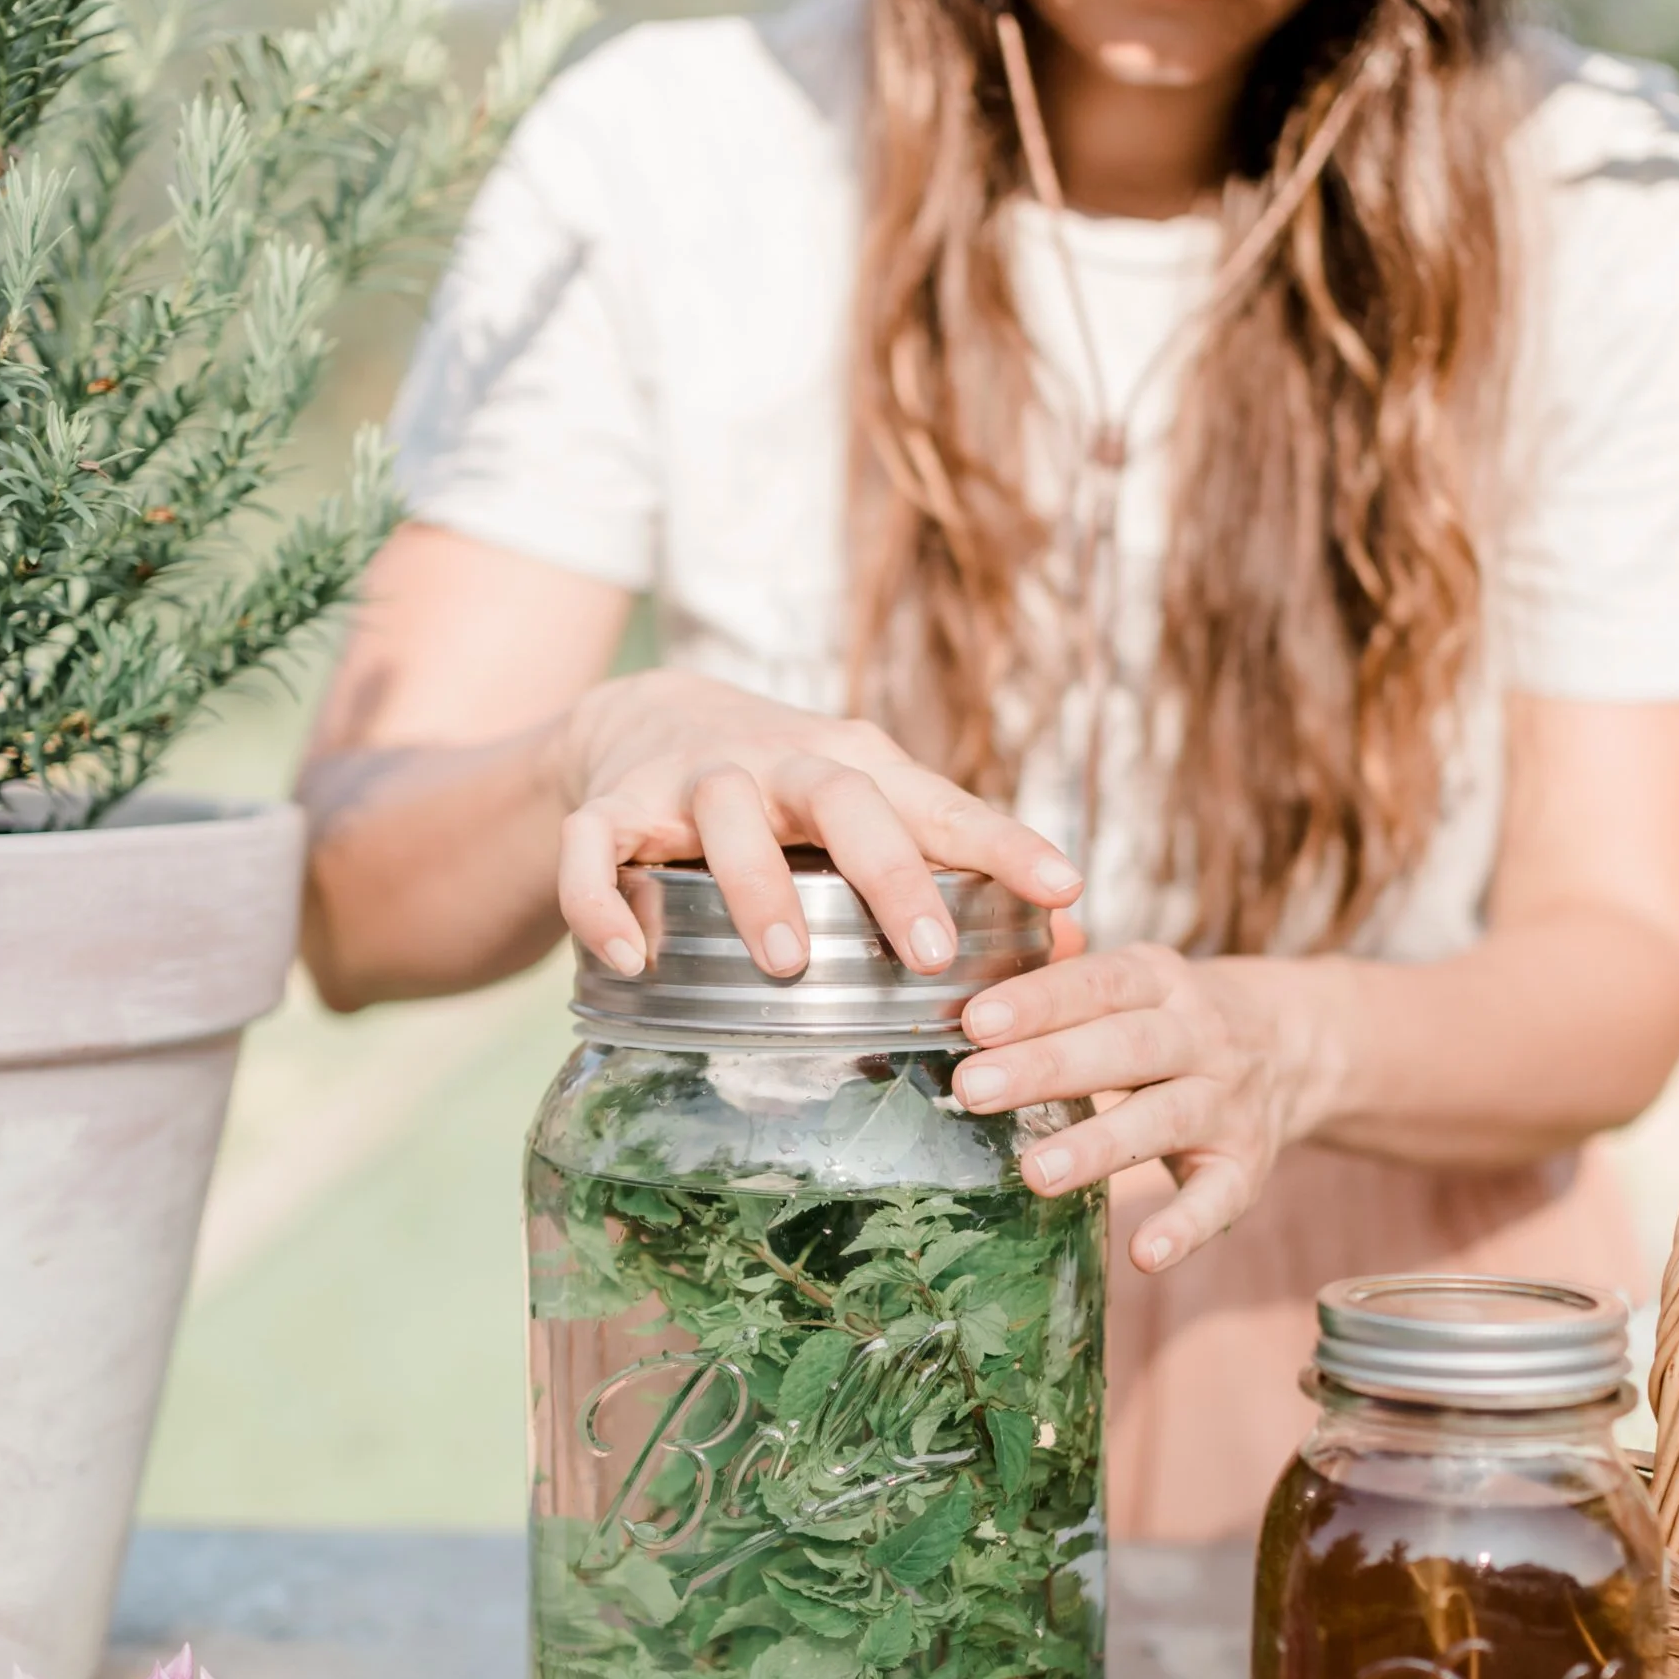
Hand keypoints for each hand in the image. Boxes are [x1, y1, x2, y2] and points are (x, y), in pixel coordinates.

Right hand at [554, 667, 1081, 979]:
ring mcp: (694, 781)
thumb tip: (1081, 946)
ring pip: (724, 814)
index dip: (1008, 846)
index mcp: (861, 769)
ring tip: (788, 963)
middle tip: (931, 953)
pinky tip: (632, 962)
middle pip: (844, 799)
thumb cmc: (795, 791)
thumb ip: (964, 872)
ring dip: (757, 885)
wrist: (649, 715)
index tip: (1065, 890)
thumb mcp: (877, 810)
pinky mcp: (611, 807)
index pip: (944, 805)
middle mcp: (784, 764)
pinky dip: (605, 904)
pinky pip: (597, 850)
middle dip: (890, 873)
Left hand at [952, 946, 1333, 1271]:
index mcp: (1162, 980)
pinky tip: (1143, 1254)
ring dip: (1101, 1146)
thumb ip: (1066, 980)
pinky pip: (1218, 1198)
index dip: (1038, 1001)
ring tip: (1035, 1173)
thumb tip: (972, 987)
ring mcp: (1228, 1102)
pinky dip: (1184, 1227)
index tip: (976, 1023)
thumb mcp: (1136, 979)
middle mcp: (1201, 1036)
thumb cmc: (1173, 1017)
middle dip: (1048, 1068)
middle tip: (972, 1090)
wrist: (1294, 1045)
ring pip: (1165, 1119)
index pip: (1098, 983)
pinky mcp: (1246, 1164)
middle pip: (1125, 1047)